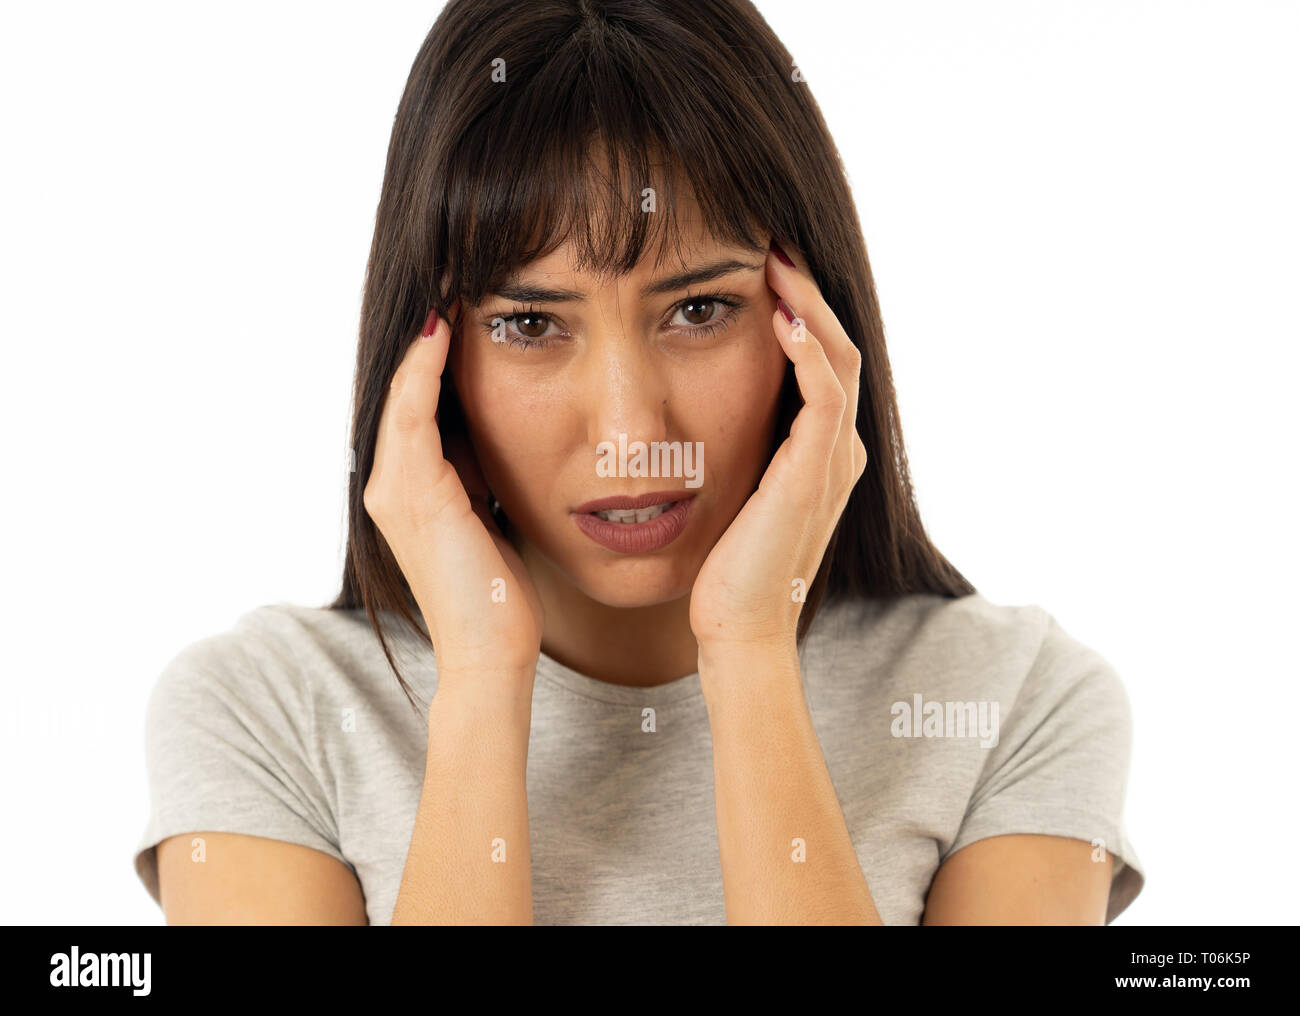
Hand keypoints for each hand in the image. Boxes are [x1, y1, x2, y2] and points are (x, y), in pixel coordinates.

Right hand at [364, 305, 544, 680]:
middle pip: (404, 388)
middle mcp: (391, 481)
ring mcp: (394, 486)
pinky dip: (422, 369)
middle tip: (447, 274)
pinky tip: (442, 328)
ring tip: (442, 284)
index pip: (420, 403)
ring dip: (420, 337)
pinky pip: (412, 413)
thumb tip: (512, 437)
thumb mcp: (491, 517)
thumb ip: (484, 477)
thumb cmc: (502, 591)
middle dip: (424, 333)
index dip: (435, 353)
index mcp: (412, 487)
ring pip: (402, 390)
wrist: (492, 648)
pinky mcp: (412, 492)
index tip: (464, 302)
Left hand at [688, 242, 866, 651]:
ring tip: (775, 260)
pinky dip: (808, 351)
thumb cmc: (722, 568)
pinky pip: (824, 396)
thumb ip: (729, 447)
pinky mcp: (815, 473)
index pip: (820, 359)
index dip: (796, 308)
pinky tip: (779, 317)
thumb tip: (685, 405)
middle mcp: (836, 449)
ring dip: (808, 305)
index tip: (757, 265)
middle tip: (771, 242)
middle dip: (805, 290)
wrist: (736, 629)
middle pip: (837, 345)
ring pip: (838, 358)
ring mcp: (832, 460)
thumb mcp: (728, 491)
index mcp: (818, 451)